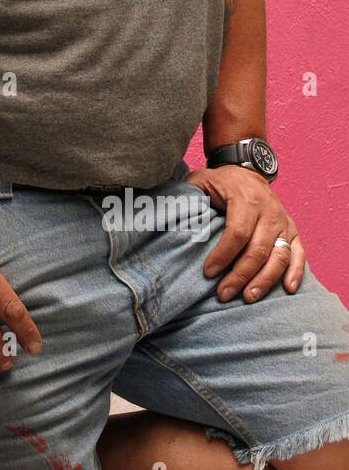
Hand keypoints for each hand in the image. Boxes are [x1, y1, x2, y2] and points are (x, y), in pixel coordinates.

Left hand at [184, 165, 303, 300]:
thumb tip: (169, 217)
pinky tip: (288, 289)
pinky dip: (296, 272)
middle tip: (223, 294)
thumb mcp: (200, 182)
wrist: (246, 171)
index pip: (237, 232)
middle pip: (258, 249)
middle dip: (240, 275)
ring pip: (279, 256)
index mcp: (246, 198)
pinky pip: (299, 253)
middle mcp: (270, 210)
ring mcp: (284, 222)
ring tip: (248, 298)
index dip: (223, 255)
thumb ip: (187, 197)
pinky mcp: (293, 230)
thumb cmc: (219, 182)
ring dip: (265, 280)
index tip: (208, 273)